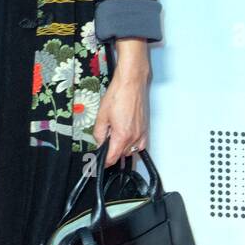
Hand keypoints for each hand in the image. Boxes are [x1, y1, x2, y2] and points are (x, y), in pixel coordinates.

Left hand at [93, 44, 150, 165]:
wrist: (132, 83)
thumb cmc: (119, 95)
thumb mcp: (101, 115)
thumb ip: (98, 134)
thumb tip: (98, 143)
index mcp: (122, 135)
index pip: (113, 158)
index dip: (105, 162)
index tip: (100, 162)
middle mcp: (134, 137)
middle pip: (122, 155)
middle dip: (112, 152)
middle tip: (105, 143)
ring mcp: (142, 133)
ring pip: (131, 151)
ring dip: (123, 149)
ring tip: (115, 140)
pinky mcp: (146, 128)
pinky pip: (141, 145)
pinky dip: (134, 146)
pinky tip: (127, 140)